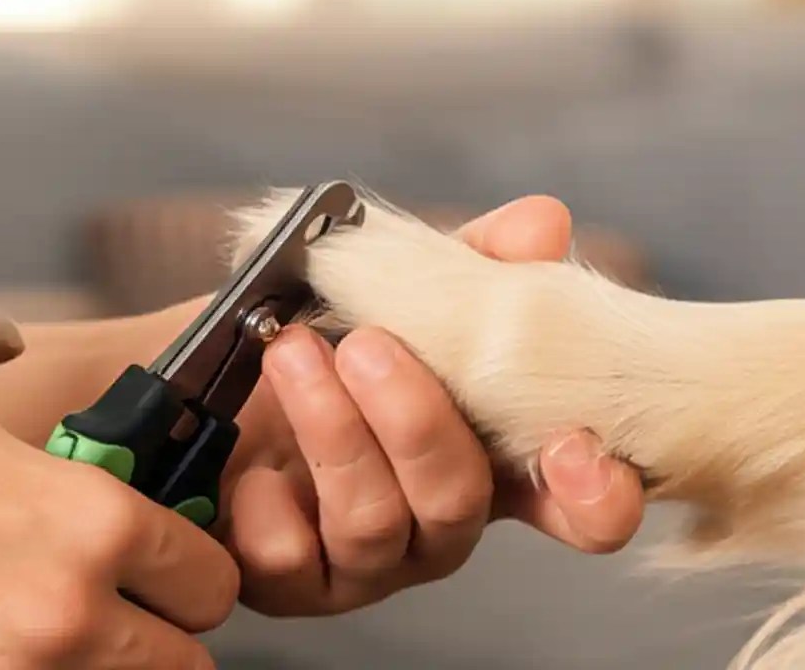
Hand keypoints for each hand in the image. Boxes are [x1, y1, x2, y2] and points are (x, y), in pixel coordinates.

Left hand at [222, 196, 644, 615]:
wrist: (207, 380)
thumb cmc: (311, 341)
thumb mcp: (386, 288)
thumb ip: (468, 266)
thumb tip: (544, 223)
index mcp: (485, 460)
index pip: (576, 508)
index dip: (597, 495)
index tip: (574, 446)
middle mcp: (436, 522)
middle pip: (459, 500)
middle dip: (415, 420)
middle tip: (365, 342)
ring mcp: (366, 560)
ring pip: (373, 522)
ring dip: (332, 429)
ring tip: (290, 353)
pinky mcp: (291, 582)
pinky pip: (289, 556)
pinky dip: (266, 497)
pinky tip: (248, 458)